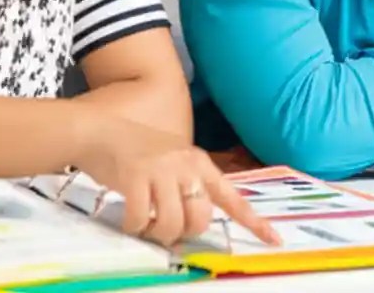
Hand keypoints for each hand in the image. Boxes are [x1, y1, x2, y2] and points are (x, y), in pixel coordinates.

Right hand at [72, 113, 280, 247]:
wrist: (99, 132)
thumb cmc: (135, 150)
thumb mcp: (172, 161)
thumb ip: (187, 185)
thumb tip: (192, 224)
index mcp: (199, 163)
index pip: (232, 197)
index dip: (253, 222)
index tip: (275, 240)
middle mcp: (186, 165)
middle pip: (200, 219)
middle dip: (182, 233)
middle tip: (163, 230)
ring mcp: (162, 170)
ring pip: (172, 223)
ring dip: (157, 234)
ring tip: (145, 226)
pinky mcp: (136, 177)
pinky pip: (140, 219)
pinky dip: (133, 227)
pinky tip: (128, 220)